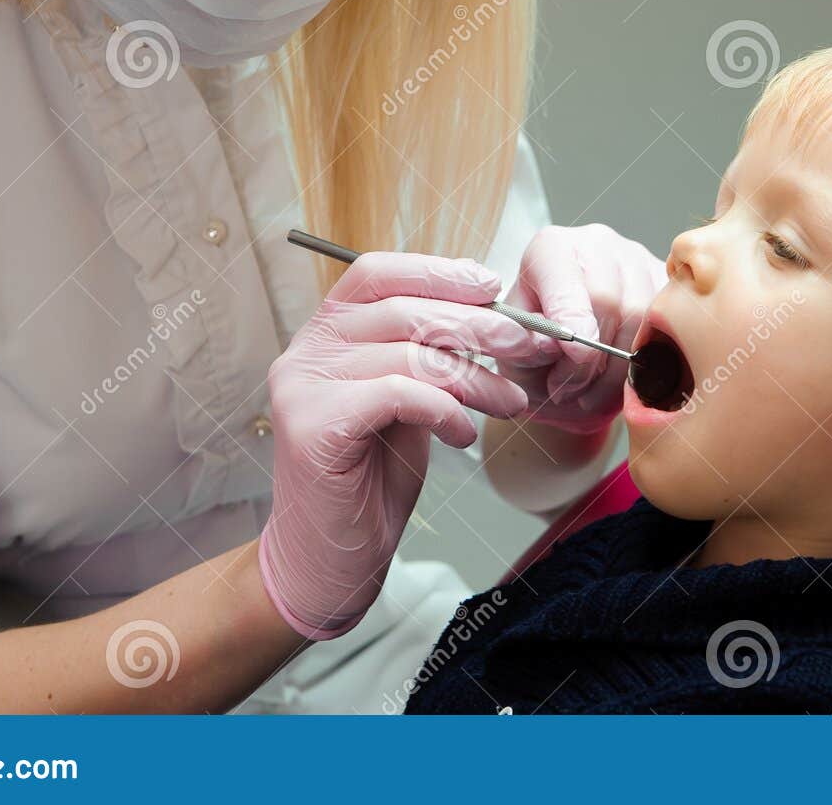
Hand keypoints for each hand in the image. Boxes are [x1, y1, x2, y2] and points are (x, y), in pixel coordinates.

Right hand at [258, 252, 542, 638]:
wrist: (330, 560)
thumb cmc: (371, 480)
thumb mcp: (407, 401)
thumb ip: (428, 354)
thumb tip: (493, 316)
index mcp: (325, 333)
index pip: (376, 272)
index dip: (436, 271)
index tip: (491, 285)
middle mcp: (306, 350)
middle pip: (402, 310)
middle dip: (477, 325)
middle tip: (527, 345)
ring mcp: (303, 386)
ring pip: (408, 353)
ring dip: (474, 377)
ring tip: (510, 403)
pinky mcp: (312, 425)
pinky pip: (397, 394)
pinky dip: (444, 409)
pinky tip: (463, 434)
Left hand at [494, 224, 667, 433]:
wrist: (564, 357)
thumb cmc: (536, 348)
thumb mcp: (516, 349)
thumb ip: (527, 344)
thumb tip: (552, 343)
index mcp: (552, 250)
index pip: (566, 278)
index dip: (571, 315)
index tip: (575, 352)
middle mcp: (598, 245)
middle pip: (607, 300)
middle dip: (588, 359)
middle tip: (566, 389)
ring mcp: (639, 262)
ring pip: (642, 317)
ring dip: (616, 370)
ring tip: (587, 392)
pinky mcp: (668, 286)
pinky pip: (667, 329)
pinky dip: (643, 367)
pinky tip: (619, 384)